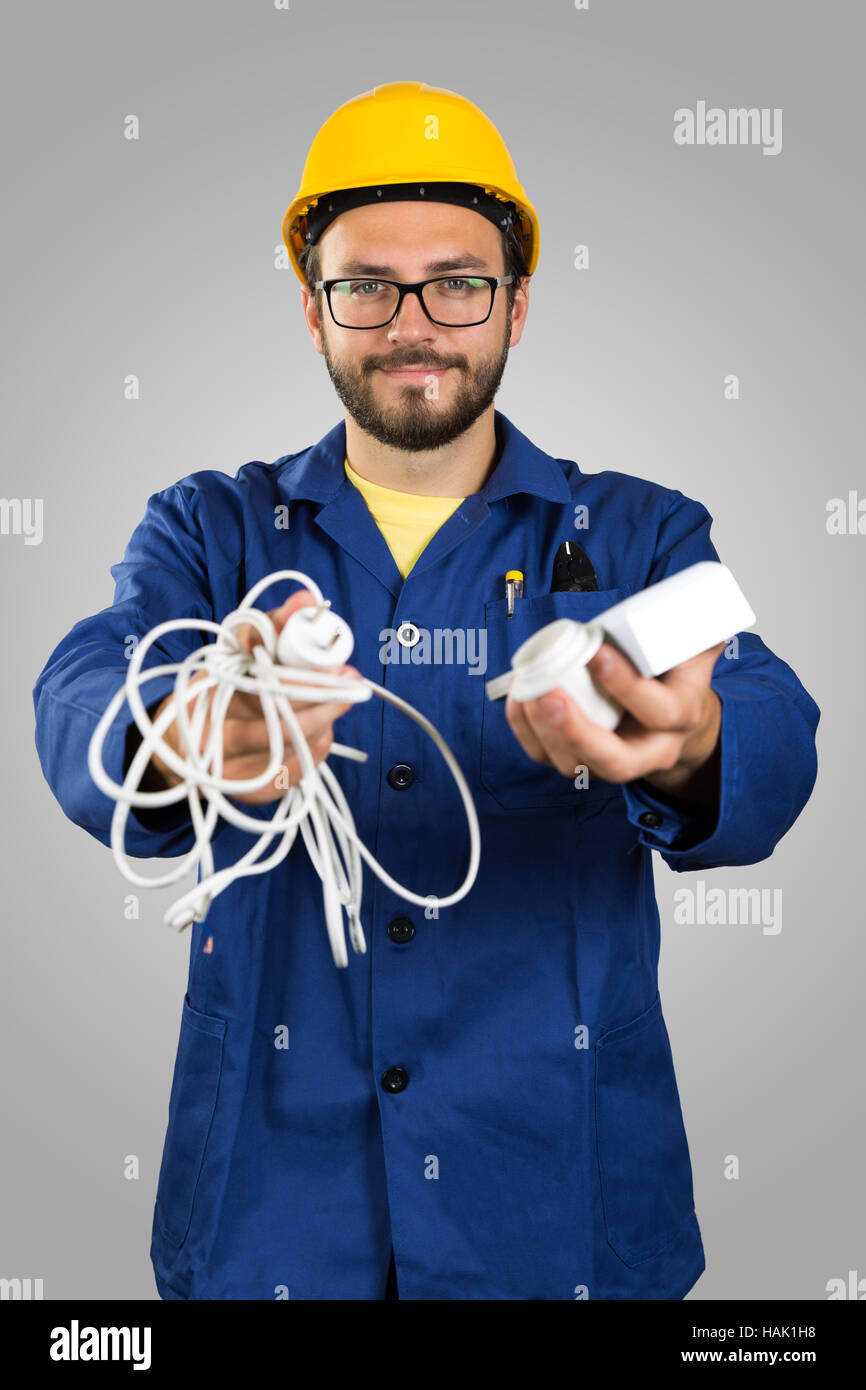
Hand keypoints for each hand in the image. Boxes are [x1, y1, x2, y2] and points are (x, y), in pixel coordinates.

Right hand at [148, 589, 362, 803]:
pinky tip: (319, 729)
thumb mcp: (233, 653)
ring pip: (291, 744)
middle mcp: (209, 734)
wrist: (176, 747)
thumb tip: (307, 600)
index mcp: (205, 692)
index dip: (301, 676)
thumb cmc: (215, 691)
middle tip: (351, 681)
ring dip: (324, 720)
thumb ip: (268, 624)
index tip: (335, 663)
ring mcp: (228, 770)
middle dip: (322, 697)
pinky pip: (298, 768)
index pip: (259, 682)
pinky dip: (317, 744)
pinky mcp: (248, 793)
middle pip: (276, 718)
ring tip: (339, 700)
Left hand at [505, 640, 724, 806]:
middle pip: (614, 761)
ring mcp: (611, 762)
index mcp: (680, 718)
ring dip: (542, 729)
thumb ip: (695, 628)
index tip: (597, 652)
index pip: (659, 710)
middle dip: (576, 730)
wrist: (674, 726)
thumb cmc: (676, 682)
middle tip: (548, 694)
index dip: (627, 685)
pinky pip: (547, 757)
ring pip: (574, 764)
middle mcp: (648, 751)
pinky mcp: (580, 762)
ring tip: (525, 689)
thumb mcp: (694, 654)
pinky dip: (525, 729)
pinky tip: (517, 697)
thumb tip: (697, 602)